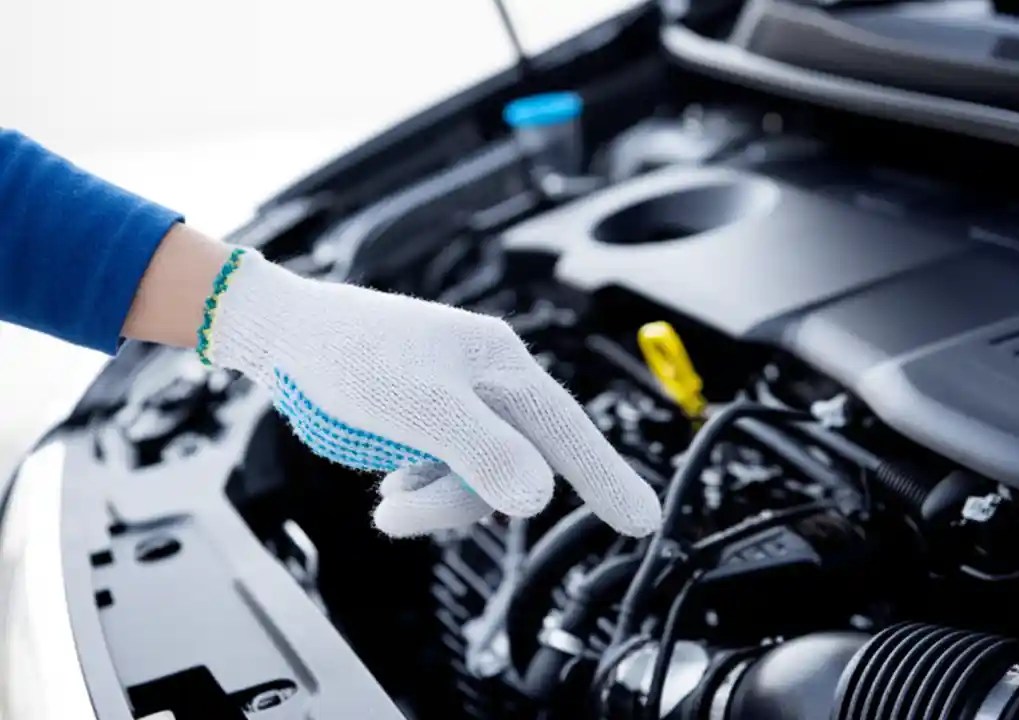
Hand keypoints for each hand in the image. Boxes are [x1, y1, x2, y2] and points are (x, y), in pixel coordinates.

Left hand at [197, 248, 660, 537]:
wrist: (280, 334)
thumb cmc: (345, 357)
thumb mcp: (415, 407)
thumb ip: (481, 452)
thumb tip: (537, 500)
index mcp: (501, 364)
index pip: (568, 431)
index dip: (607, 479)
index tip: (643, 523)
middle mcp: (488, 380)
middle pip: (514, 465)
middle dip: (457, 501)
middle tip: (394, 513)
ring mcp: (459, 400)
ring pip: (476, 476)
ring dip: (432, 500)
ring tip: (385, 498)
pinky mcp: (430, 417)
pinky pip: (446, 471)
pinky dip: (420, 488)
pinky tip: (391, 483)